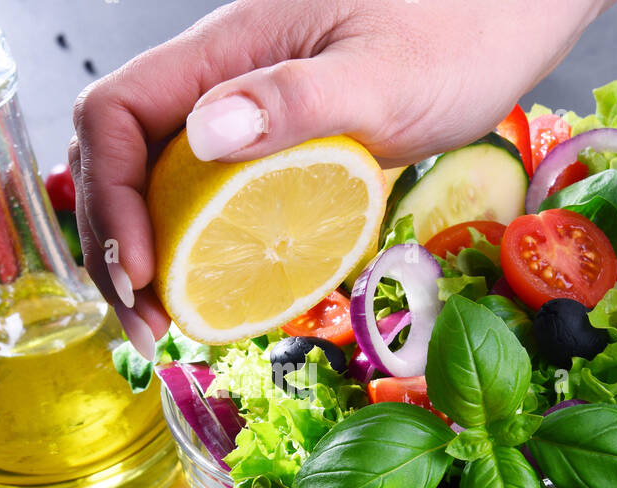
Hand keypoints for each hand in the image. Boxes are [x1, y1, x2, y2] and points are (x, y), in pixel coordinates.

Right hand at [69, 0, 611, 356]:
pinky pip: (207, 203)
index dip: (110, 195)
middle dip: (117, 248)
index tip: (143, 268)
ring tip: (167, 327)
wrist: (505, 20)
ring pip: (156, 189)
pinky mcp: (273, 154)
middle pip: (120, 162)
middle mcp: (218, 84)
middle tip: (151, 326)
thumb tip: (204, 133)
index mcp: (224, 50)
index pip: (115, 114)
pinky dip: (196, 255)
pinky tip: (213, 301)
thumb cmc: (460, 28)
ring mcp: (242, 121)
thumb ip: (296, 97)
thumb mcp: (382, 73)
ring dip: (147, 261)